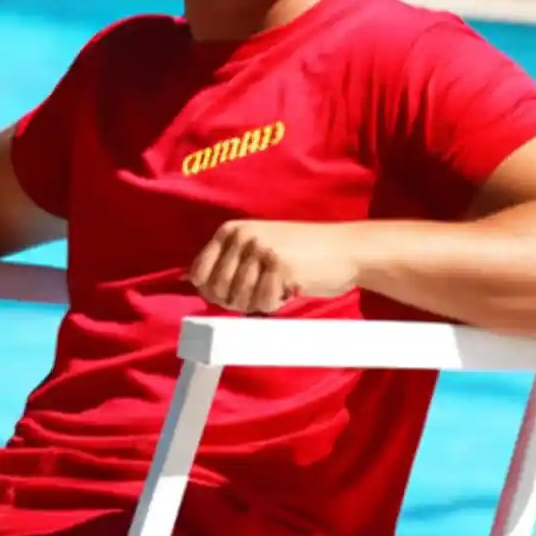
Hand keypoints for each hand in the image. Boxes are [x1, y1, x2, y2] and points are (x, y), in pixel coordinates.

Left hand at [188, 220, 360, 313]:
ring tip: (278, 286)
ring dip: (258, 303)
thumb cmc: (300, 255)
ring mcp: (260, 250)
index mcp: (231, 230)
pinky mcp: (279, 266)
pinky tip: (290, 288)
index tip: (234, 293)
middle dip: (236, 301)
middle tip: (262, 293)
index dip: (212, 292)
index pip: (198, 273)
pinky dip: (275, 305)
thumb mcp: (256, 248)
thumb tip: (189, 282)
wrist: (346, 249)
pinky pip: (262, 304)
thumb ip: (226, 263)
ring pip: (239, 299)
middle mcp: (242, 236)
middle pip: (218, 290)